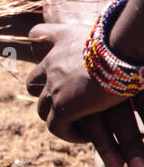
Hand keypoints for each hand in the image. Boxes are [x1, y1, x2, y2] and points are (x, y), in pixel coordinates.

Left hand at [27, 18, 143, 166]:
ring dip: (59, 117)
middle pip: (33, 81)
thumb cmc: (129, 38)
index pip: (36, 34)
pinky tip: (86, 137)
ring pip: (42, 108)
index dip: (37, 45)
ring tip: (79, 125)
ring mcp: (54, 84)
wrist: (124, 50)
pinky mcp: (62, 106)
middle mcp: (53, 60)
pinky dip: (69, 133)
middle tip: (65, 103)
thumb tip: (133, 30)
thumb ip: (115, 33)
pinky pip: (56, 127)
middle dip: (44, 93)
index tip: (40, 50)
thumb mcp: (118, 29)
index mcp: (65, 37)